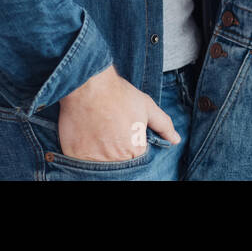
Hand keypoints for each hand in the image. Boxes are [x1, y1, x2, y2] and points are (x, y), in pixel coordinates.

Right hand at [56, 63, 179, 161]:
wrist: (88, 84)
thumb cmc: (118, 94)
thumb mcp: (147, 106)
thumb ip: (163, 125)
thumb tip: (176, 139)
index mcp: (135, 150)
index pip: (136, 160)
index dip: (132, 147)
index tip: (124, 135)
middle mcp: (115, 159)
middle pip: (118, 164)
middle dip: (116, 152)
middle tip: (110, 133)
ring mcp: (93, 160)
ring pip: (100, 166)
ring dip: (101, 154)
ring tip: (99, 133)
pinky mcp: (75, 156)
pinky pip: (80, 163)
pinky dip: (84, 154)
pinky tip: (86, 136)